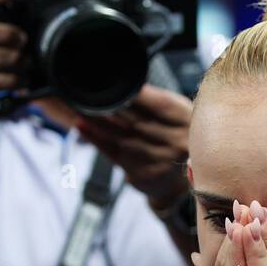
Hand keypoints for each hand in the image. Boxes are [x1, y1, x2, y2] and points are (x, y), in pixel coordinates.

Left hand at [76, 85, 190, 206]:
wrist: (179, 182)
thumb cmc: (174, 136)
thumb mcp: (177, 113)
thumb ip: (154, 101)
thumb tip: (122, 83)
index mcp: (187, 120)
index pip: (160, 104)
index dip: (136, 95)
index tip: (112, 83)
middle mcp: (177, 142)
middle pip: (137, 121)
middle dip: (111, 106)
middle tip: (88, 94)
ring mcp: (160, 161)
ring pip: (122, 137)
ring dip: (98, 123)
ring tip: (79, 108)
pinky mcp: (144, 175)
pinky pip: (115, 154)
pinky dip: (96, 139)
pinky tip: (82, 128)